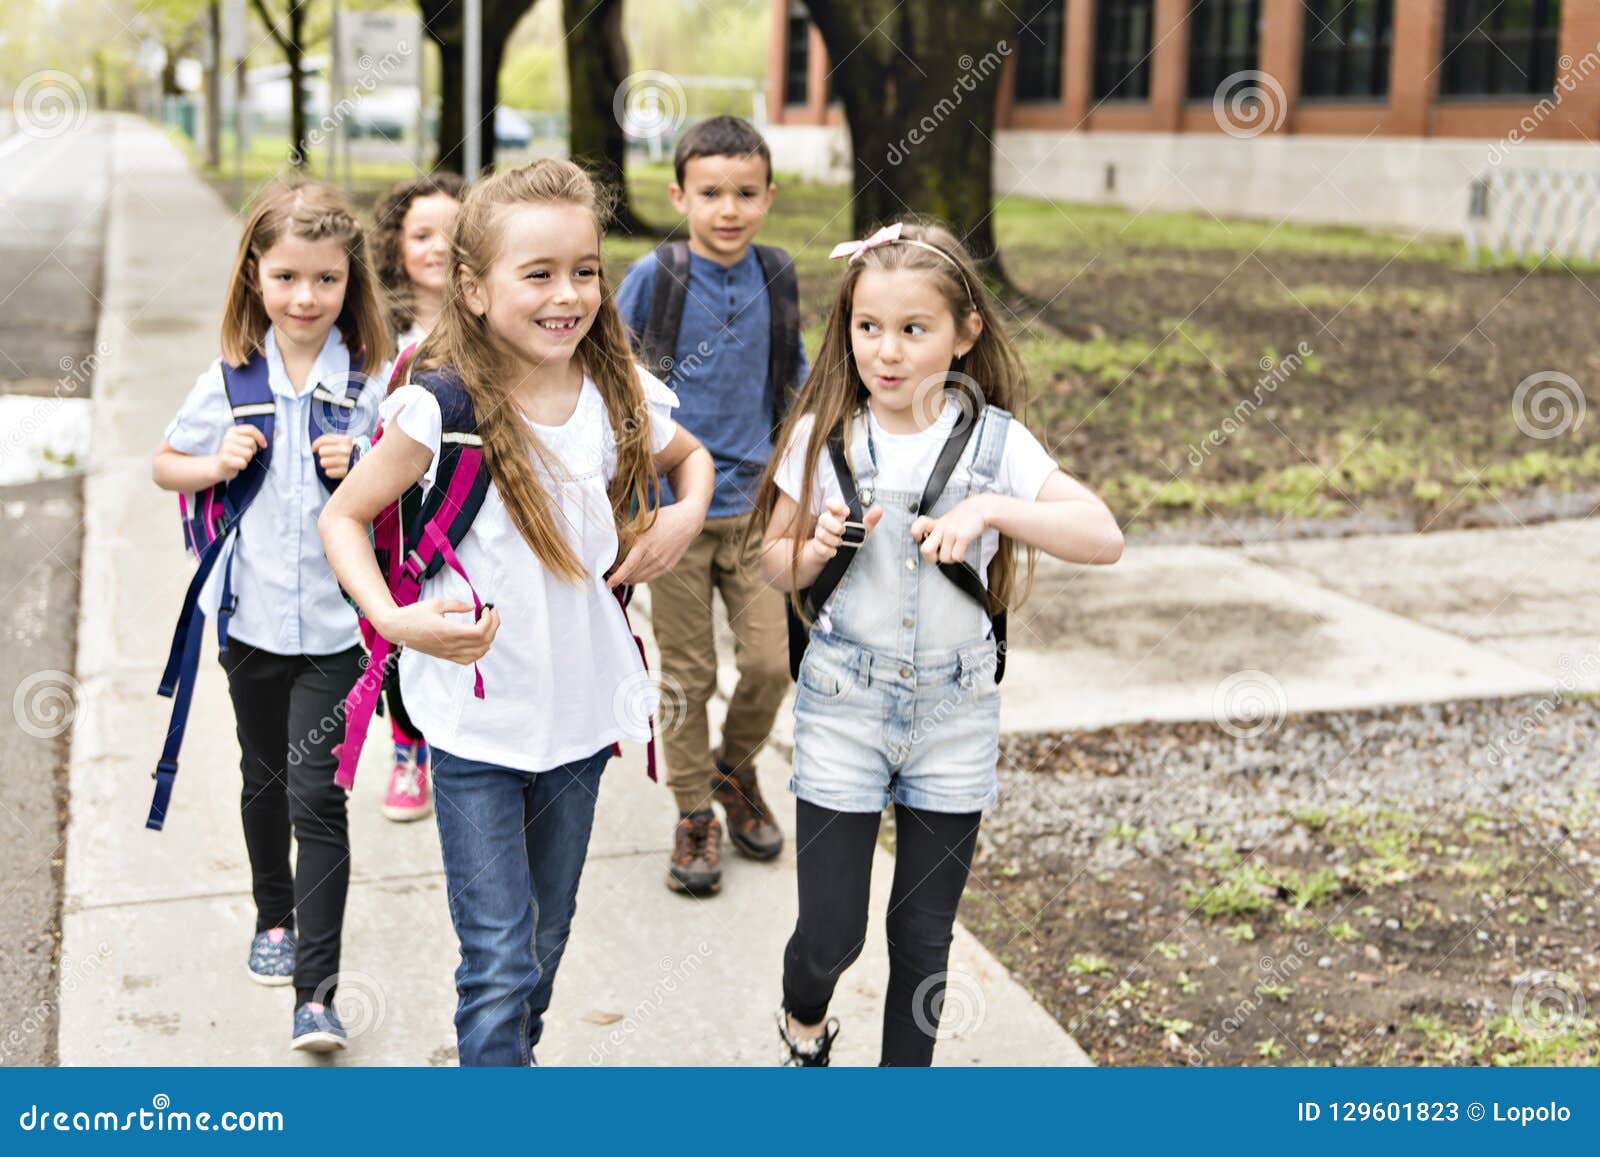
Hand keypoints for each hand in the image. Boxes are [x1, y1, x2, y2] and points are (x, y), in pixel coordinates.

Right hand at [214, 425, 267, 480]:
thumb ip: (258, 437)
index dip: (260, 437)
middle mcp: (228, 438)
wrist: (218, 466)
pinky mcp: (225, 459)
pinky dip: (243, 466)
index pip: (251, 429)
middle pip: (251, 443)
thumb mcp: (244, 442)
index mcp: (233, 431)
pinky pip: (243, 462)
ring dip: (247, 459)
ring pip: (248, 453)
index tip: (264, 445)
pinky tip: (237, 465)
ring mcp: (225, 448)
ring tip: (240, 459)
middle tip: (245, 454)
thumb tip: (277, 432)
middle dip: (252, 451)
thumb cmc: (236, 454)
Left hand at [311, 434, 355, 479]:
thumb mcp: (350, 442)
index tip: (313, 448)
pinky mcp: (344, 473)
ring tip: (335, 464)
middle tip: (330, 457)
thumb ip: (334, 440)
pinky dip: (331, 472)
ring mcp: (345, 462)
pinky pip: (328, 473)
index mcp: (346, 440)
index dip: (316, 444)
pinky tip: (338, 471)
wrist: (374, 465)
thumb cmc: (357, 453)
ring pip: (323, 463)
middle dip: (324, 455)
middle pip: (322, 452)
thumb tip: (315, 447)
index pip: (325, 439)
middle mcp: (345, 450)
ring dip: (327, 464)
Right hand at [378, 599, 498, 664]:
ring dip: (488, 639)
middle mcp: (450, 646)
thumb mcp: (436, 604)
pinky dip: (479, 651)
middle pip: (483, 642)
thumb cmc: (414, 614)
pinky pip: (468, 660)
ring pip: (478, 654)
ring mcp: (448, 653)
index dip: (489, 620)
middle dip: (493, 626)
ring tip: (487, 625)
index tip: (487, 608)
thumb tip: (473, 607)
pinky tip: (478, 640)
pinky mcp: (445, 656)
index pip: (479, 632)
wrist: (396, 628)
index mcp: (449, 632)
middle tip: (491, 613)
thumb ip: (457, 605)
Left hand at [607, 502, 703, 586]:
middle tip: (609, 574)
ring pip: (641, 578)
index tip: (608, 583)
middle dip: (620, 577)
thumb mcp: (642, 521)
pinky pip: (650, 577)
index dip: (617, 576)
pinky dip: (640, 578)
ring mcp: (663, 562)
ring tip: (620, 576)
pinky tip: (633, 574)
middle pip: (633, 574)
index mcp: (646, 542)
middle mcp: (655, 555)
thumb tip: (610, 544)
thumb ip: (627, 532)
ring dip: (629, 579)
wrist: (687, 521)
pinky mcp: (668, 566)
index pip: (629, 565)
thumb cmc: (662, 518)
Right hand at [805, 498, 883, 564]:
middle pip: (823, 518)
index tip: (846, 512)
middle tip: (843, 530)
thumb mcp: (862, 530)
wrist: (837, 554)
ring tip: (840, 542)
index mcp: (836, 515)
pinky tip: (835, 551)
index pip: (830, 503)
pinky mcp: (817, 547)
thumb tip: (879, 509)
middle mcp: (826, 523)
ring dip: (833, 539)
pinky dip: (829, 550)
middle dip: (834, 525)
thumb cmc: (850, 538)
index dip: (836, 505)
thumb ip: (869, 520)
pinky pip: (819, 547)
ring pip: (821, 533)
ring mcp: (820, 534)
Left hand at [911, 495, 990, 563]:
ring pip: (943, 558)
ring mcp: (951, 532)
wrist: (982, 509)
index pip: (918, 527)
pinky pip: (956, 556)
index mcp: (937, 524)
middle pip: (926, 550)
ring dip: (951, 559)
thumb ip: (938, 530)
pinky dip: (961, 558)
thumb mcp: (948, 520)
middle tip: (939, 555)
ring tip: (956, 551)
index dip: (917, 535)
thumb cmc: (965, 518)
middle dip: (932, 558)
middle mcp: (941, 528)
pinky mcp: (962, 536)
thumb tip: (933, 548)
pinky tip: (963, 551)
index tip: (921, 539)